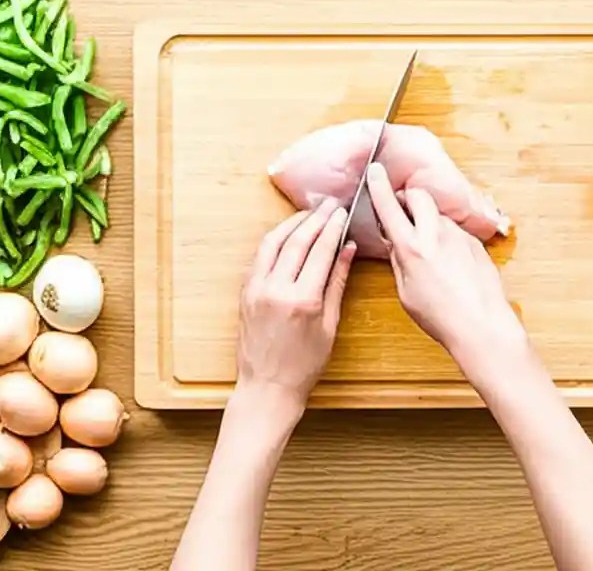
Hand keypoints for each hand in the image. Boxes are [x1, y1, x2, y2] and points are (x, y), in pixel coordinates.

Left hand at [236, 199, 356, 407]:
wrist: (267, 387)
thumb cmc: (303, 365)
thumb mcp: (330, 325)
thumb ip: (337, 283)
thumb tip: (347, 250)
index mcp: (303, 300)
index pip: (321, 251)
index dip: (333, 228)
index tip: (342, 213)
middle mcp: (277, 290)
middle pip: (298, 241)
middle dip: (315, 219)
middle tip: (329, 205)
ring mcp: (257, 289)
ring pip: (274, 242)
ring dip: (292, 224)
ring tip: (309, 213)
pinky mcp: (245, 292)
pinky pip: (260, 257)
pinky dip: (275, 240)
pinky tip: (287, 234)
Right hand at [365, 163, 525, 368]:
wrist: (482, 323)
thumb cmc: (441, 315)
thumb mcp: (406, 292)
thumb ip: (398, 262)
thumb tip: (395, 243)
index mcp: (412, 248)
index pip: (390, 207)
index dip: (378, 187)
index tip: (374, 172)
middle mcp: (437, 234)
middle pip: (419, 196)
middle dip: (408, 198)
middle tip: (402, 211)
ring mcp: (459, 235)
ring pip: (438, 214)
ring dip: (428, 220)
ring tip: (427, 246)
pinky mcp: (475, 242)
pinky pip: (455, 231)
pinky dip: (446, 236)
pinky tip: (448, 261)